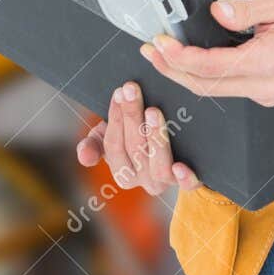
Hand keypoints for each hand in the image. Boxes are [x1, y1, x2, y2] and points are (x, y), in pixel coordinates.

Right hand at [75, 81, 197, 194]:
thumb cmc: (136, 138)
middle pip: (135, 149)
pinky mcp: (189, 181)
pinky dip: (184, 177)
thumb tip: (85, 156)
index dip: (115, 118)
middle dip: (132, 116)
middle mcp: (142, 181)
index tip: (119, 92)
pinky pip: (188, 184)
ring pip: (158, 165)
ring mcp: (165, 182)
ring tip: (153, 111)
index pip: (113, 145)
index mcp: (122, 173)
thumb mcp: (109, 138)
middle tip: (132, 90)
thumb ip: (93, 145)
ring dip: (154, 137)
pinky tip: (181, 166)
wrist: (178, 145)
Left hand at [141, 0, 273, 106]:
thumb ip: (244, 10)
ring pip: (215, 90)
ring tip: (165, 54)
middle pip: (206, 87)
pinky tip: (194, 60)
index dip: (180, 58)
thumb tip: (216, 13)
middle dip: (173, 70)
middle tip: (152, 51)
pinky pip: (228, 86)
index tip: (161, 44)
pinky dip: (206, 75)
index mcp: (269, 64)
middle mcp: (266, 86)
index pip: (212, 68)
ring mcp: (266, 92)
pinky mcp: (266, 90)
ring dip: (187, 73)